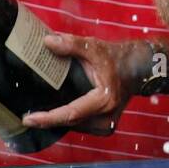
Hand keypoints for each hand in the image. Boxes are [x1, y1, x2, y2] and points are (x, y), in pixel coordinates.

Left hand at [22, 35, 149, 135]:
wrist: (140, 66)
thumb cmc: (117, 57)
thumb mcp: (95, 48)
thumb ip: (72, 44)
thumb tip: (47, 41)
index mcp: (104, 99)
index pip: (70, 114)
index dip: (48, 118)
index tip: (28, 119)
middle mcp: (106, 115)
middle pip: (69, 123)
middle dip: (49, 120)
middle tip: (29, 115)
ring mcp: (107, 122)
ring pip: (75, 126)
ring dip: (59, 120)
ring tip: (41, 113)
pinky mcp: (105, 124)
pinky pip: (81, 125)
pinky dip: (70, 119)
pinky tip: (59, 112)